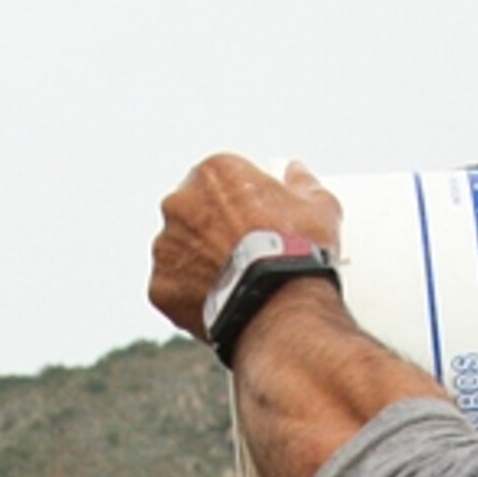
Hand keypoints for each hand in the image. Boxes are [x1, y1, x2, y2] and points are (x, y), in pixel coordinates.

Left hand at [150, 156, 344, 342]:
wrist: (280, 305)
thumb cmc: (298, 250)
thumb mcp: (317, 205)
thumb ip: (302, 182)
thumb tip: (296, 171)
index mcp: (212, 173)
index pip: (221, 182)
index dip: (241, 204)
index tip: (256, 223)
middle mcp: (179, 203)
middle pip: (195, 214)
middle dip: (214, 231)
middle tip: (243, 255)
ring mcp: (166, 246)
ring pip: (181, 252)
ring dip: (200, 264)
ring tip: (234, 283)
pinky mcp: (160, 286)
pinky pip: (175, 289)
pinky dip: (192, 296)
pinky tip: (221, 302)